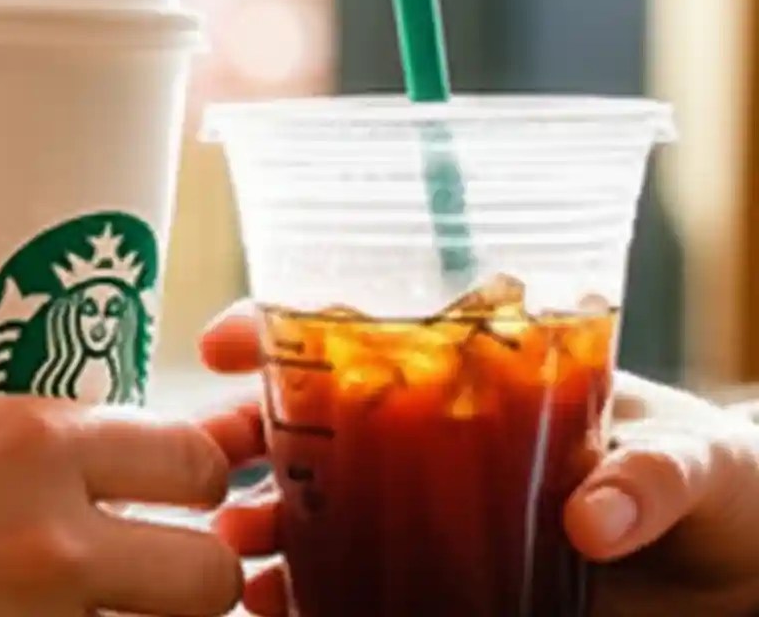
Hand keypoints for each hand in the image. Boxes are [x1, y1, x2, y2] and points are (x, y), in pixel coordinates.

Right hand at [197, 302, 758, 616]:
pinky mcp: (447, 583)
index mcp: (482, 373)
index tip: (222, 345)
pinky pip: (359, 583)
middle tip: (209, 465)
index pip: (361, 327)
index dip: (278, 326)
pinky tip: (275, 607)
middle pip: (312, 421)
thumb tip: (592, 518)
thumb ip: (650, 474)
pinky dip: (307, 594)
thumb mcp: (699, 457)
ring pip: (320, 506)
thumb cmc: (722, 484)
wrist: (744, 575)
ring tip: (238, 550)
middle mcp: (440, 438)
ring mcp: (437, 514)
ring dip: (264, 522)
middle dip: (244, 435)